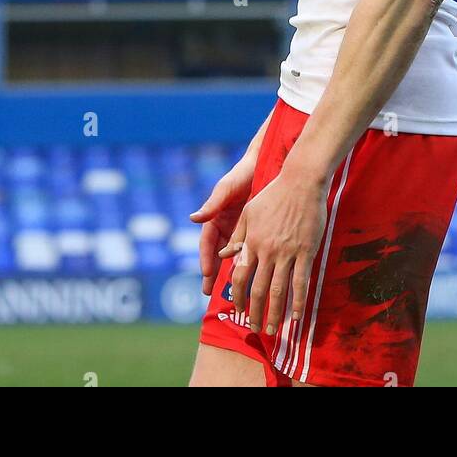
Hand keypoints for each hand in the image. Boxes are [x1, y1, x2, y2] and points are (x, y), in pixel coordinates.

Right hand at [190, 152, 257, 295]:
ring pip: (232, 256)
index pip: (207, 243)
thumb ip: (212, 204)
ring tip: (228, 293)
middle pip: (216, 254)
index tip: (207, 273)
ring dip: (230, 273)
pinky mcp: (254, 231)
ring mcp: (239, 230)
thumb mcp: (227, 189)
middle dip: (212, 273)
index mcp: (215, 218)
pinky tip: (252, 279)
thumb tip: (193, 218)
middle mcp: (225, 227)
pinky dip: (248, 264)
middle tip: (208, 293)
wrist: (264, 164)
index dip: (206, 259)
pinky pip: (249, 250)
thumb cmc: (242, 174)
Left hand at [221, 170, 327, 337]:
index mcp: (251, 242)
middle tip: (255, 328)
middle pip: (257, 289)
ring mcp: (287, 252)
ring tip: (272, 329)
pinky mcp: (305, 251)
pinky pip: (300, 282)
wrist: (301, 182)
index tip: (239, 310)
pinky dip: (298, 302)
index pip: (240, 276)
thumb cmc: (274, 194)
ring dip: (274, 313)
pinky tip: (297, 316)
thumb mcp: (248, 212)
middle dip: (255, 312)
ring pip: (278, 290)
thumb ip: (237, 236)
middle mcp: (267, 250)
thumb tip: (223, 254)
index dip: (238, 296)